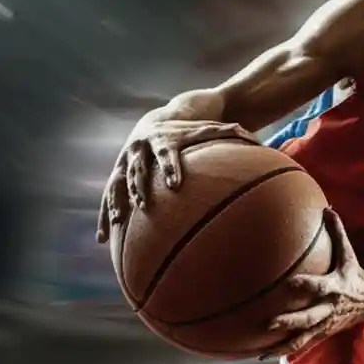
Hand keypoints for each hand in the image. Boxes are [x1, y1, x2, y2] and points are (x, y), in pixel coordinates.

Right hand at [96, 119, 258, 242]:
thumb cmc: (188, 131)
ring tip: (118, 221)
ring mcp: (124, 163)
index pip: (167, 154)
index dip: (170, 167)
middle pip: (137, 169)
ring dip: (116, 202)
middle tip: (144, 206)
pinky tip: (103, 240)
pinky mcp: (116, 176)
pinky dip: (105, 217)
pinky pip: (108, 198)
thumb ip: (231, 135)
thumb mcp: (207, 130)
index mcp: (163, 141)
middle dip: (139, 187)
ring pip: (116, 184)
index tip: (176, 184)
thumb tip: (261, 143)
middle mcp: (139, 150)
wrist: (154, 123)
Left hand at [260, 209, 363, 359]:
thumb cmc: (355, 274)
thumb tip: (327, 208)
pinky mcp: (322, 333)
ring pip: (304, 337)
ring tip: (263, 349)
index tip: (290, 283)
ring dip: (284, 343)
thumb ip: (337, 232)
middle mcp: (329, 308)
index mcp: (334, 287)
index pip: (319, 286)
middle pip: (308, 317)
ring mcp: (325, 324)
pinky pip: (302, 344)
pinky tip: (264, 355)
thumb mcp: (349, 254)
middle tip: (270, 322)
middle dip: (290, 320)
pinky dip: (284, 351)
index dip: (306, 285)